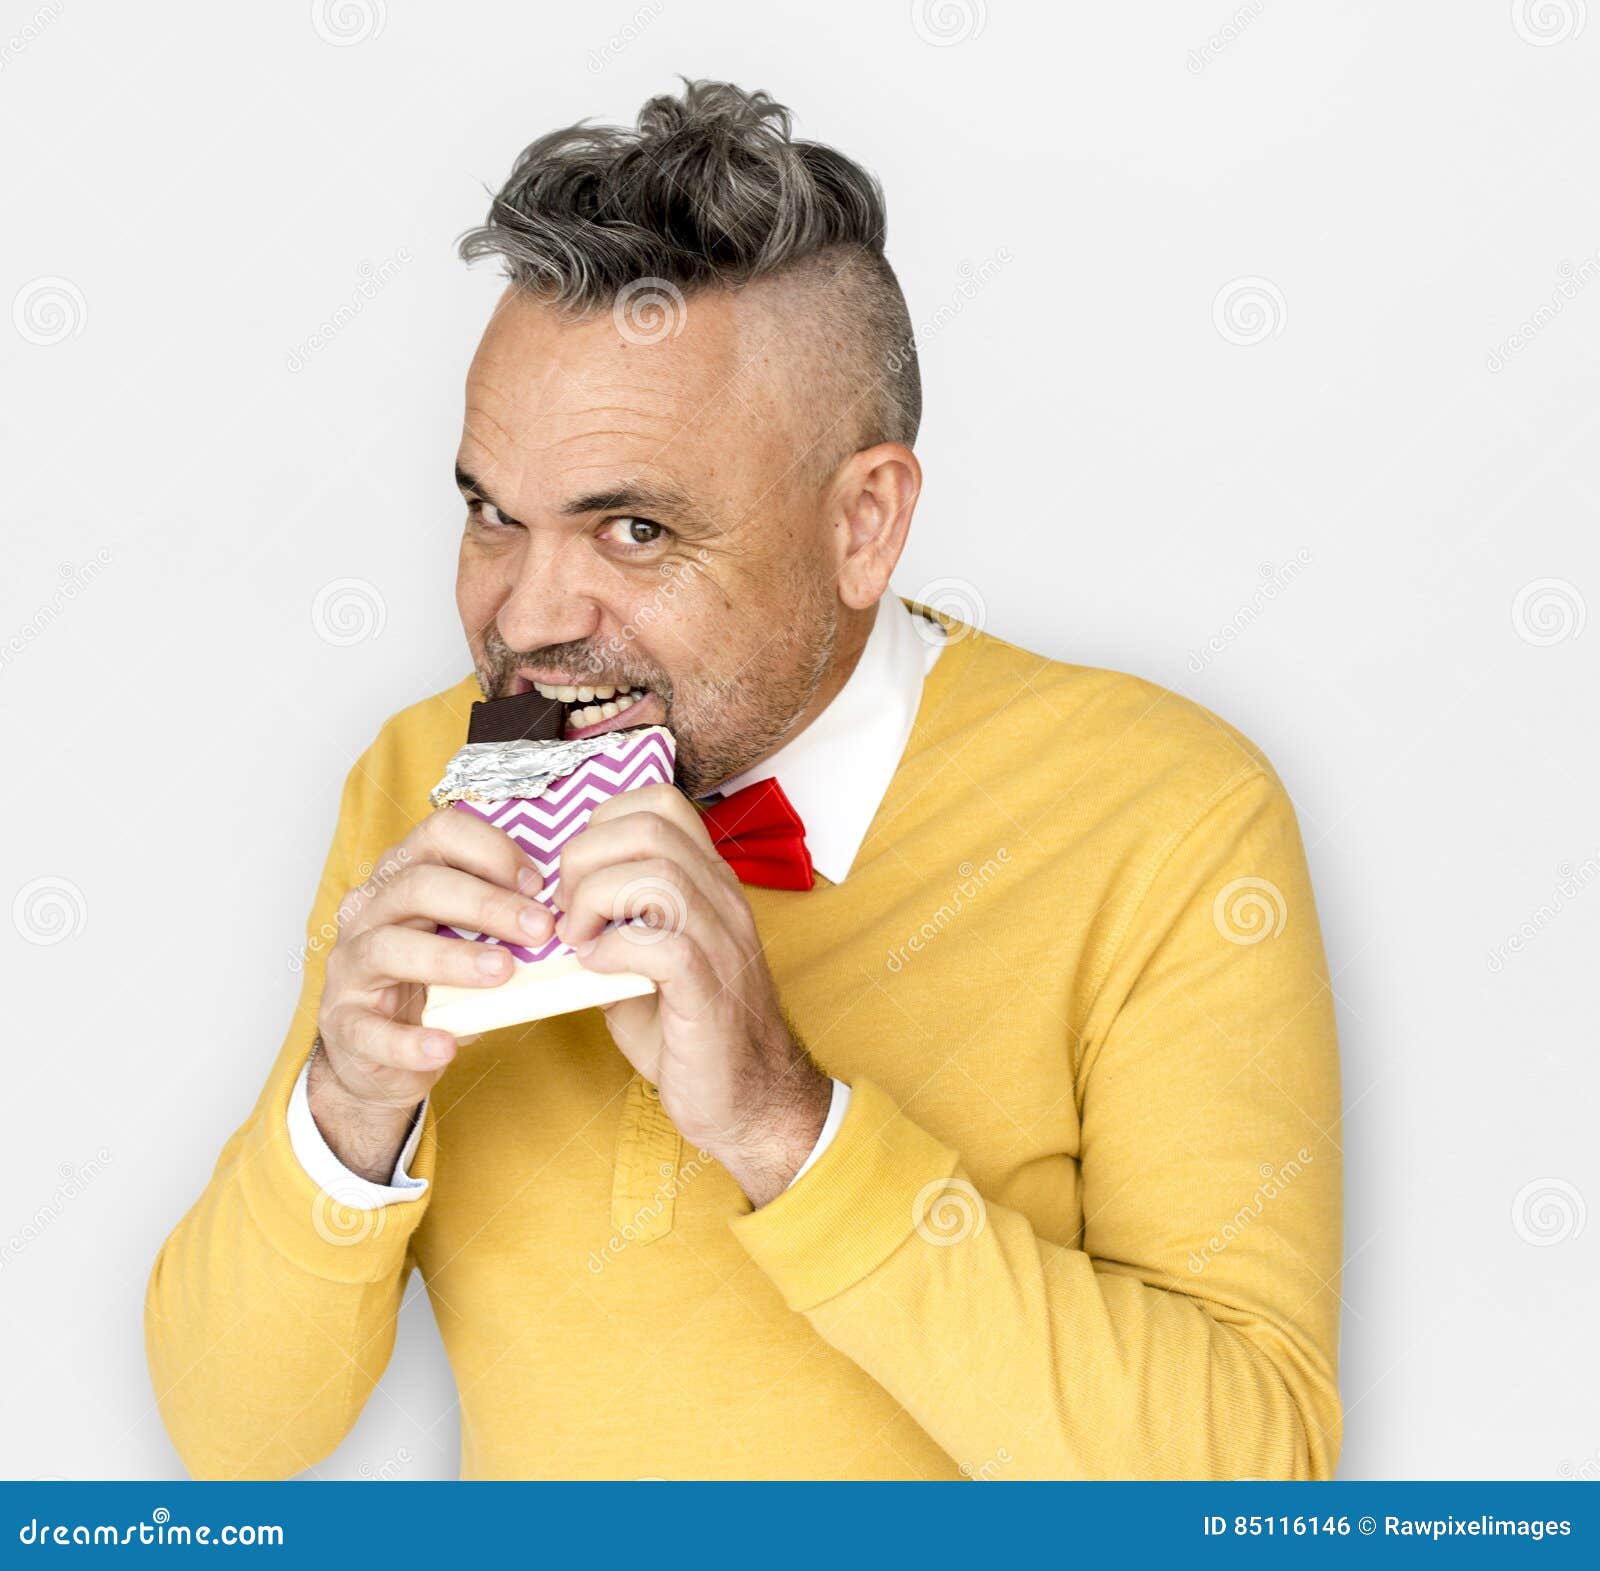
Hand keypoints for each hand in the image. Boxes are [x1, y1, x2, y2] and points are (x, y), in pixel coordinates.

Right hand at [311, 807, 555, 1180]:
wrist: (380, 1051)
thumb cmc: (435, 981)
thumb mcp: (466, 938)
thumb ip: (502, 916)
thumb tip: (571, 906)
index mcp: (402, 876)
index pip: (438, 833)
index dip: (491, 850)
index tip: (540, 884)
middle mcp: (368, 911)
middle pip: (418, 885)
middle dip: (486, 903)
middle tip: (541, 930)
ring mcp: (350, 965)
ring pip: (390, 946)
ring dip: (452, 958)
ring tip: (503, 973)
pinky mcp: (344, 1022)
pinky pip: (369, 1028)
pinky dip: (409, 1039)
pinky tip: (445, 1046)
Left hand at [556, 784, 831, 1205]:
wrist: (749, 1101)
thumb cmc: (692, 1033)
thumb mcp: (648, 964)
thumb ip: (613, 926)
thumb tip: (554, 909)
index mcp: (708, 883)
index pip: (660, 803)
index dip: (601, 826)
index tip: (579, 877)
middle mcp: (722, 899)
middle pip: (649, 828)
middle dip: (586, 860)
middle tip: (568, 912)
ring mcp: (722, 941)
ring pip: (656, 875)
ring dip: (595, 902)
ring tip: (579, 941)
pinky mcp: (709, 989)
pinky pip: (659, 943)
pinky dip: (612, 949)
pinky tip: (598, 971)